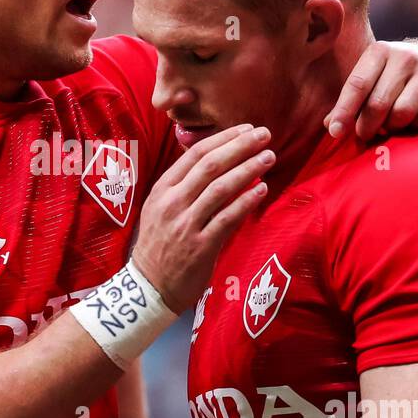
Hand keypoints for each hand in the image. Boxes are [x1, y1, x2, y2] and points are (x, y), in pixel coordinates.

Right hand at [131, 124, 271, 311]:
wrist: (149, 287)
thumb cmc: (159, 246)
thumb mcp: (160, 209)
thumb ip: (183, 187)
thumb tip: (216, 163)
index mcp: (162, 189)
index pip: (195, 154)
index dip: (223, 138)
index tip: (245, 129)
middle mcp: (172, 203)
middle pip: (211, 165)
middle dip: (240, 146)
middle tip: (264, 134)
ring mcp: (186, 224)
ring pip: (221, 188)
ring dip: (248, 168)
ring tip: (268, 157)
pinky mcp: (201, 246)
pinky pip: (228, 218)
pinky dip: (246, 201)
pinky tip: (262, 189)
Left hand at [323, 39, 417, 142]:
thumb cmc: (397, 78)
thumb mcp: (374, 79)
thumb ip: (351, 100)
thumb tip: (329, 125)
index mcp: (380, 51)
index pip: (357, 84)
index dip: (344, 111)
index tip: (335, 132)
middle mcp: (406, 56)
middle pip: (378, 104)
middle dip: (368, 126)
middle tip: (365, 135)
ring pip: (402, 114)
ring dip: (393, 127)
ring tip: (391, 125)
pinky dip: (416, 126)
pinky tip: (414, 120)